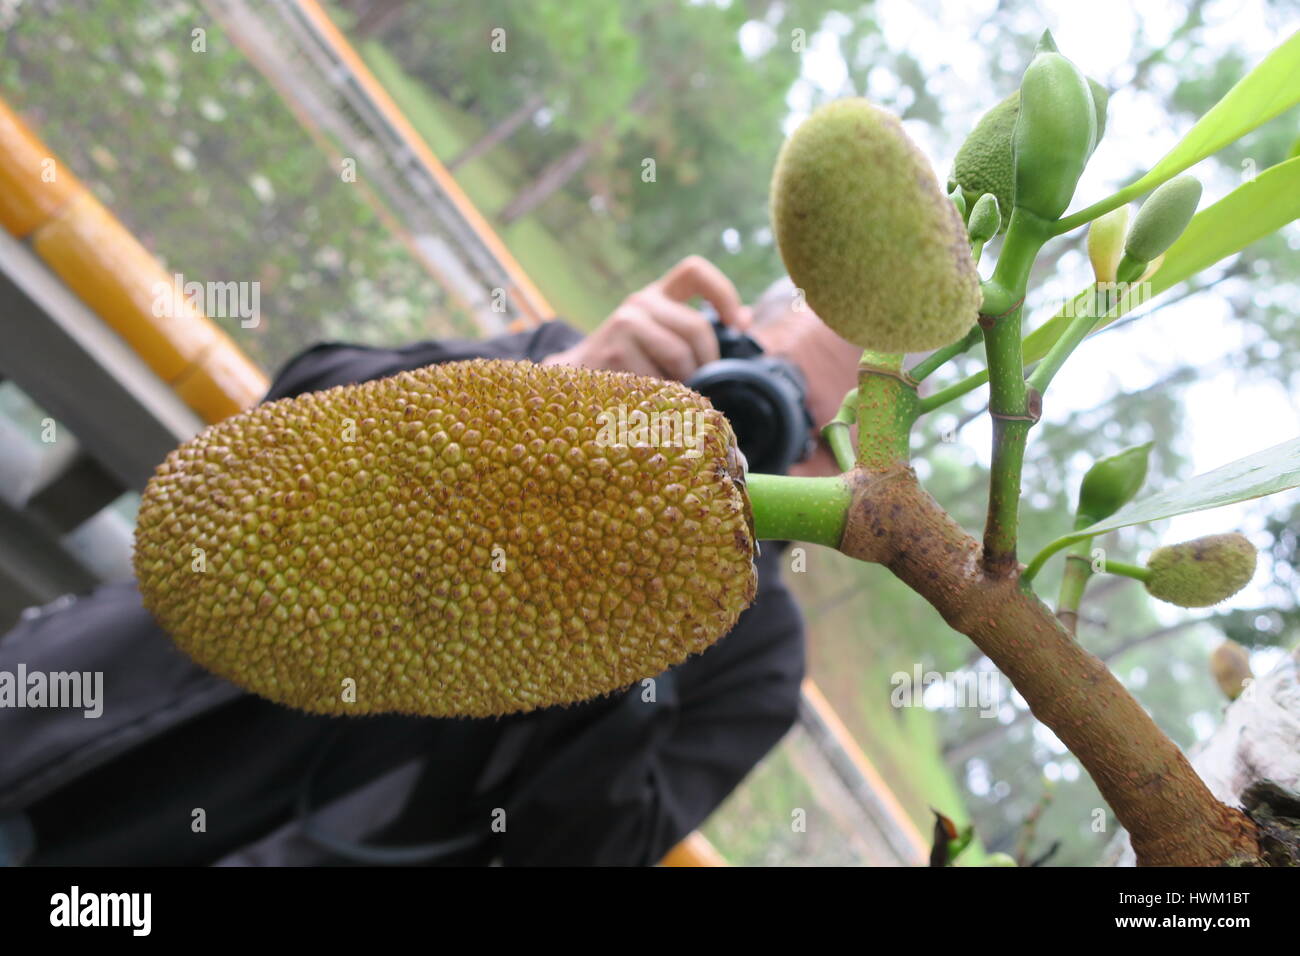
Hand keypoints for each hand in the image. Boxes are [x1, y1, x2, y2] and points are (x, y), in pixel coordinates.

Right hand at [542, 256, 750, 379]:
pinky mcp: (614, 355)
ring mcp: (624, 326)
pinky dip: (664, 396)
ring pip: (681, 356)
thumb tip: (745, 319)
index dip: (723, 293)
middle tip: (699, 380)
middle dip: (707, 360)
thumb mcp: (661, 335)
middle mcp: (639, 303)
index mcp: (656, 294)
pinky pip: (660, 379)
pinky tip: (650, 399)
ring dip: (686, 381)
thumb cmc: (630, 361)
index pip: (695, 271)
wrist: (573, 379)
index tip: (736, 325)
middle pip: (697, 327)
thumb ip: (697, 328)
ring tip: (671, 391)